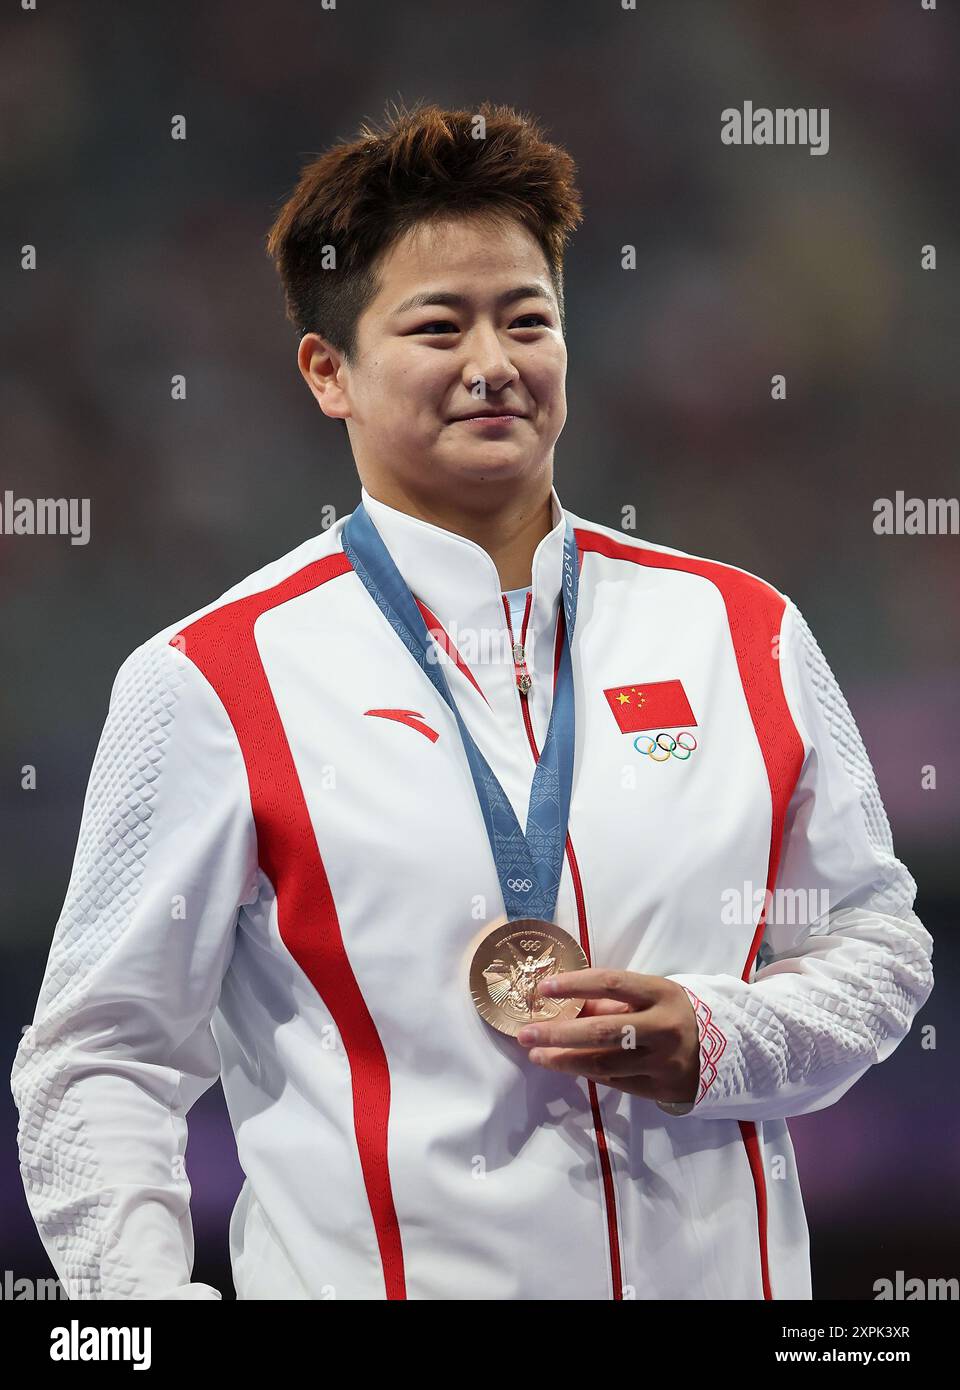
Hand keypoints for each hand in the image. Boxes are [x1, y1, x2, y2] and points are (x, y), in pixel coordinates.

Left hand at [515, 968, 700, 1103]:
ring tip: (536, 1054)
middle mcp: (664, 1027)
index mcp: (661, 993)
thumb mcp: (649, 996)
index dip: (575, 985)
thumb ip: (609, 1000)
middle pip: (603, 1030)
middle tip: (526, 1034)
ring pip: (604, 1063)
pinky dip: (585, 1073)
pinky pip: (614, 1081)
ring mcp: (663, 1061)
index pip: (611, 983)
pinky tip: (564, 1066)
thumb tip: (561, 1003)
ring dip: (564, 1060)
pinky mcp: (659, 1088)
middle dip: (559, 1033)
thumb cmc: (671, 1014)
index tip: (544, 988)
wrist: (719, 1052)